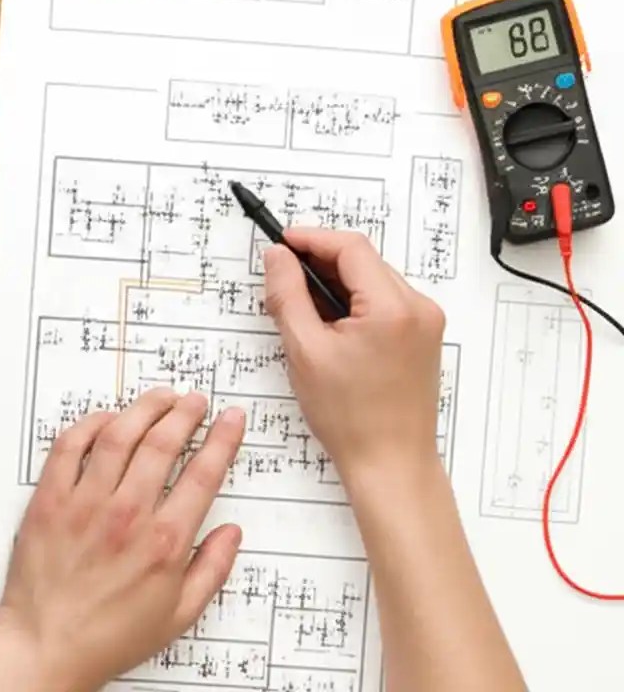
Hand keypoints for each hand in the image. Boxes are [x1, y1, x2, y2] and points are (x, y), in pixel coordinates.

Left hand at [0, 388, 246, 691]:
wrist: (46, 647)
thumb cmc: (108, 637)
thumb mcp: (178, 615)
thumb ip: (211, 570)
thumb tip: (231, 534)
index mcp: (164, 542)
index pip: (204, 473)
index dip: (222, 439)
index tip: (231, 420)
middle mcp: (127, 515)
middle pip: (163, 443)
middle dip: (186, 413)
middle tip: (195, 401)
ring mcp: (84, 504)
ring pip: (119, 434)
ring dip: (144, 408)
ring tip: (160, 397)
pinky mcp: (49, 501)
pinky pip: (69, 447)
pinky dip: (90, 424)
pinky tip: (107, 418)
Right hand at [262, 228, 445, 473]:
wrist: (390, 462)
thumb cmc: (351, 417)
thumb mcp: (305, 350)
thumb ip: (287, 295)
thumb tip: (278, 257)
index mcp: (392, 307)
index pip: (350, 248)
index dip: (310, 239)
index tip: (281, 243)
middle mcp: (417, 307)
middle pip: (363, 261)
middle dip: (320, 262)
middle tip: (282, 277)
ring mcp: (424, 322)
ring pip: (373, 281)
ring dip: (336, 283)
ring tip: (301, 307)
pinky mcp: (422, 337)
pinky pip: (384, 303)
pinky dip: (353, 303)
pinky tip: (327, 325)